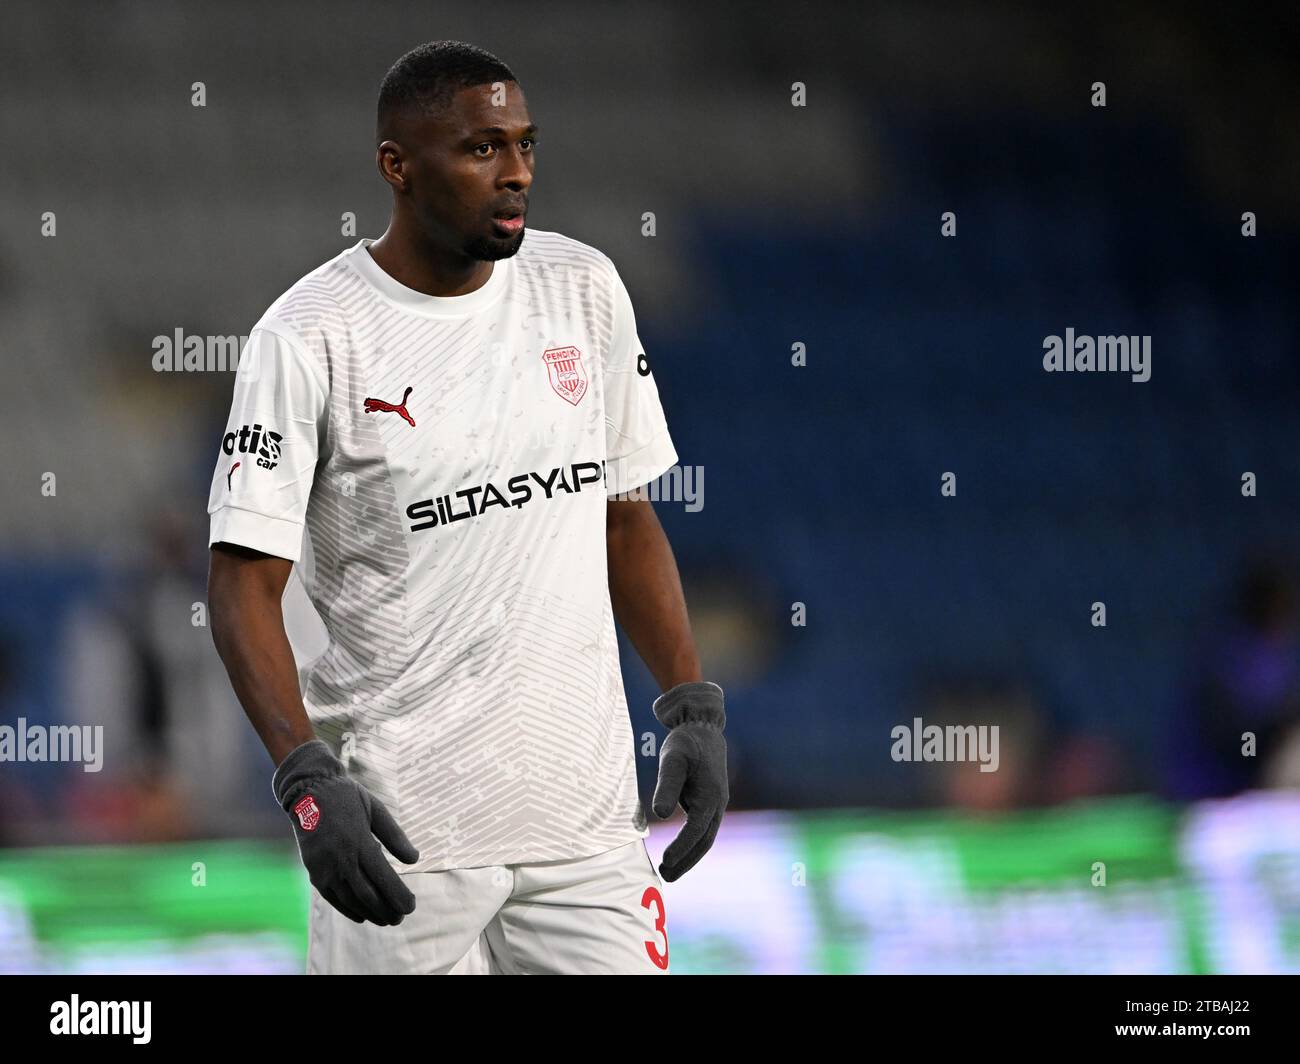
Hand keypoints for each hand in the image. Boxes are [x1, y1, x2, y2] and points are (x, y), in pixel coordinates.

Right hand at [273, 739, 419, 924]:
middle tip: (402, 916)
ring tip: (386, 920)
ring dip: (371, 913)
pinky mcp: (314, 872)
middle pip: (368, 895)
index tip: (411, 905)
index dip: (398, 896)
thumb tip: (415, 859)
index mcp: (359, 842)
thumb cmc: (347, 797)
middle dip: (387, 909)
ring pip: (351, 900)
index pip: (383, 878)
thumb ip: (395, 835)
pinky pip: (333, 898)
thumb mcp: (376, 809)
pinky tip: (362, 916)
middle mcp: (341, 859)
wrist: (308, 791)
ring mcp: (325, 868)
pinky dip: (349, 910)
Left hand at [650, 681, 728, 880]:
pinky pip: (702, 829)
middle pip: (704, 841)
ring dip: (689, 856)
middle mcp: (717, 803)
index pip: (696, 830)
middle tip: (665, 876)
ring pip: (705, 838)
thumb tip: (660, 814)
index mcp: (711, 795)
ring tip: (668, 871)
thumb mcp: (672, 759)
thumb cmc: (685, 742)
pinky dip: (691, 844)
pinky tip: (676, 852)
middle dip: (686, 861)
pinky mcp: (709, 802)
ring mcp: (716, 804)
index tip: (665, 862)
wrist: (702, 726)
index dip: (681, 848)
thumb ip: (666, 785)